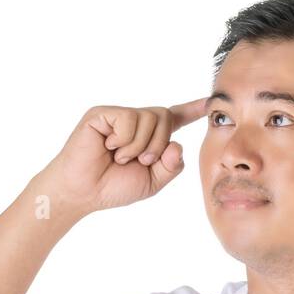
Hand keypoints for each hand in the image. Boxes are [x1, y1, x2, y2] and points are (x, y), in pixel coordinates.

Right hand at [35, 98, 209, 217]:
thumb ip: (171, 166)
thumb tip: (177, 142)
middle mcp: (136, 122)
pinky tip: (107, 147)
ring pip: (149, 117)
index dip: (193, 110)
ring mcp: (119, 116)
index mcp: (149, 137)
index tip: (210, 102)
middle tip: (138, 162)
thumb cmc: (113, 187)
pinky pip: (128, 119)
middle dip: (158, 144)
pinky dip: (123, 141)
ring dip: (139, 146)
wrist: (83, 192)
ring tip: (119, 157)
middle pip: (165, 116)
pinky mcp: (103, 114)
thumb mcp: (152, 182)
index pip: (175, 119)